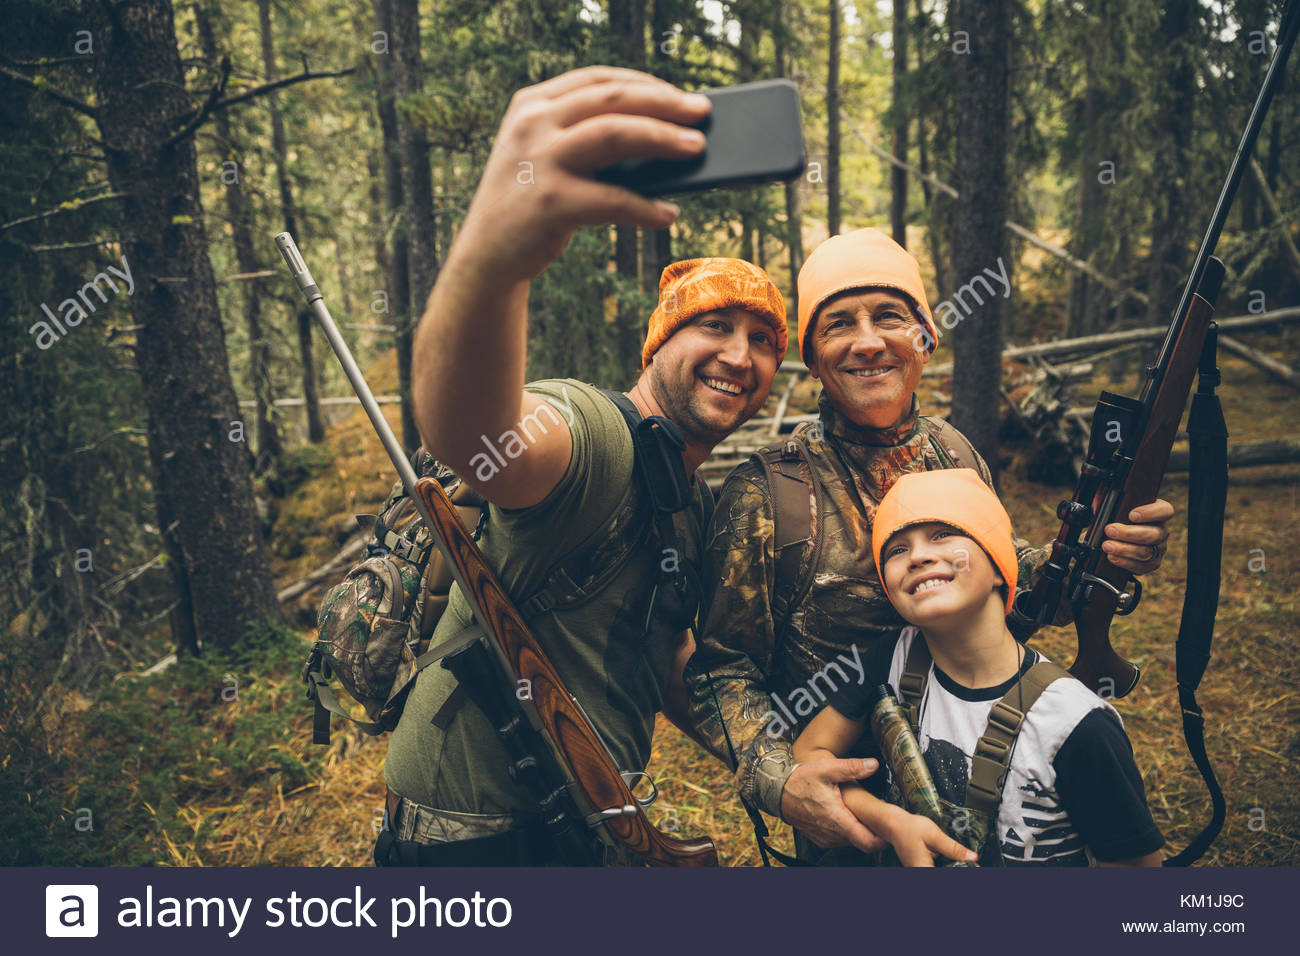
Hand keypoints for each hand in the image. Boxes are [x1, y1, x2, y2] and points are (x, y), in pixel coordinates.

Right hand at [451, 66, 709, 282]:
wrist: (486, 255)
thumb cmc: (531, 203)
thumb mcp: (548, 158)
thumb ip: (586, 140)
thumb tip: (663, 139)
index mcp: (532, 105)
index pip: (597, 79)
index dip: (644, 82)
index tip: (678, 93)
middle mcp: (532, 124)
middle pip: (613, 100)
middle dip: (664, 103)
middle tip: (702, 112)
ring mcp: (538, 162)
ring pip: (615, 136)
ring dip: (663, 140)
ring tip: (697, 148)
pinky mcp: (548, 203)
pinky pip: (612, 200)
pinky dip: (645, 208)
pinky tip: (668, 214)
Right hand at [779, 758, 886, 852]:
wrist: (777, 792)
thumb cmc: (801, 780)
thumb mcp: (827, 768)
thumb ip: (852, 767)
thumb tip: (874, 764)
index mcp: (837, 820)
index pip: (868, 843)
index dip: (883, 839)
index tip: (890, 827)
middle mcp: (832, 835)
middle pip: (863, 842)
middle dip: (873, 831)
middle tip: (880, 815)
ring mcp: (825, 839)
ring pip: (852, 841)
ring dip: (859, 830)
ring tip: (864, 813)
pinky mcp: (820, 839)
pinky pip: (840, 840)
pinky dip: (847, 831)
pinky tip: (848, 816)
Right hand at [878, 807, 977, 866]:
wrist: (894, 824)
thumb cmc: (910, 828)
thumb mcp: (935, 835)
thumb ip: (953, 848)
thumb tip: (972, 857)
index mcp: (923, 869)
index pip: (944, 876)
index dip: (958, 871)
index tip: (970, 866)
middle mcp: (920, 873)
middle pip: (943, 875)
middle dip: (954, 867)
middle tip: (966, 860)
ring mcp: (919, 872)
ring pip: (940, 871)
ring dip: (949, 866)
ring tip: (945, 853)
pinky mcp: (921, 868)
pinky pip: (935, 868)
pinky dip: (943, 864)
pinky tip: (941, 854)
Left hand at [1102, 498, 1173, 574]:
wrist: (1111, 539)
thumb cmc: (1114, 519)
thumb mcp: (1111, 506)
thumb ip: (1108, 499)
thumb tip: (1099, 496)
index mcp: (1157, 513)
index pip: (1165, 510)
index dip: (1151, 513)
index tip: (1132, 515)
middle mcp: (1161, 531)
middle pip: (1155, 534)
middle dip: (1129, 533)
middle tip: (1110, 530)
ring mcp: (1158, 548)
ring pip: (1147, 552)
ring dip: (1124, 549)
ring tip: (1107, 546)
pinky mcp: (1151, 563)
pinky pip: (1142, 566)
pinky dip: (1125, 562)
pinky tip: (1112, 557)